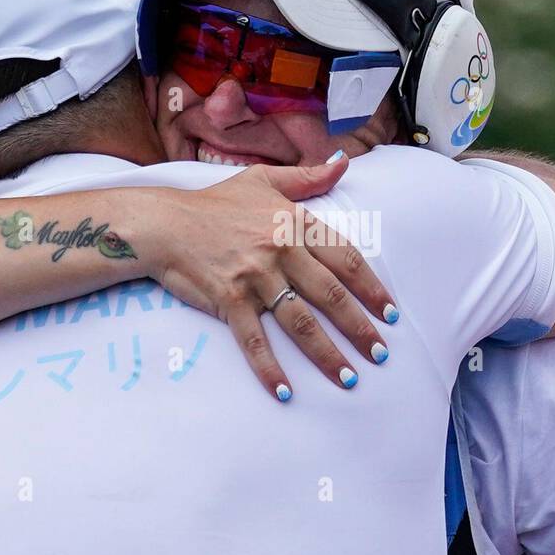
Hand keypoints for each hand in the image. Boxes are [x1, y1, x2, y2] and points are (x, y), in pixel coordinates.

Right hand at [138, 153, 397, 399]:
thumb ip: (307, 177)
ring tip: (350, 378)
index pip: (345, 259)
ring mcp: (255, 277)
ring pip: (301, 323)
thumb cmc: (215, 203)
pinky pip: (255, 341)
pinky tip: (285, 392)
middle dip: (360, 328)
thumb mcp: (263, 181)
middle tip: (381, 354)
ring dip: (327, 355)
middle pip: (331, 295)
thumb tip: (343, 163)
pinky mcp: (229, 300)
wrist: (164, 224)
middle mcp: (281, 251)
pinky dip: (270, 369)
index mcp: (294, 224)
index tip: (390, 312)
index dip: (371, 288)